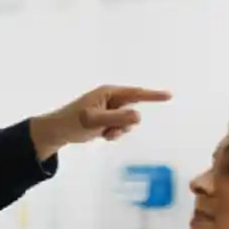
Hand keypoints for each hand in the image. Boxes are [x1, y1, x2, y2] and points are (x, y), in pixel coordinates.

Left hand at [29, 85, 171, 160]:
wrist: (59, 131)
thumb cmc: (73, 122)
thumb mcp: (94, 120)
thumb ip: (117, 118)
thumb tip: (139, 116)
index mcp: (109, 93)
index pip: (136, 93)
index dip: (153, 95)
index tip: (169, 95)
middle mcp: (112, 99)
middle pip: (132, 111)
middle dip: (125, 123)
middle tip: (109, 129)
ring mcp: (111, 110)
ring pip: (128, 122)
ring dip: (119, 130)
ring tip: (103, 132)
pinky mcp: (109, 120)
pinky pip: (121, 128)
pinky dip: (114, 134)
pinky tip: (102, 135)